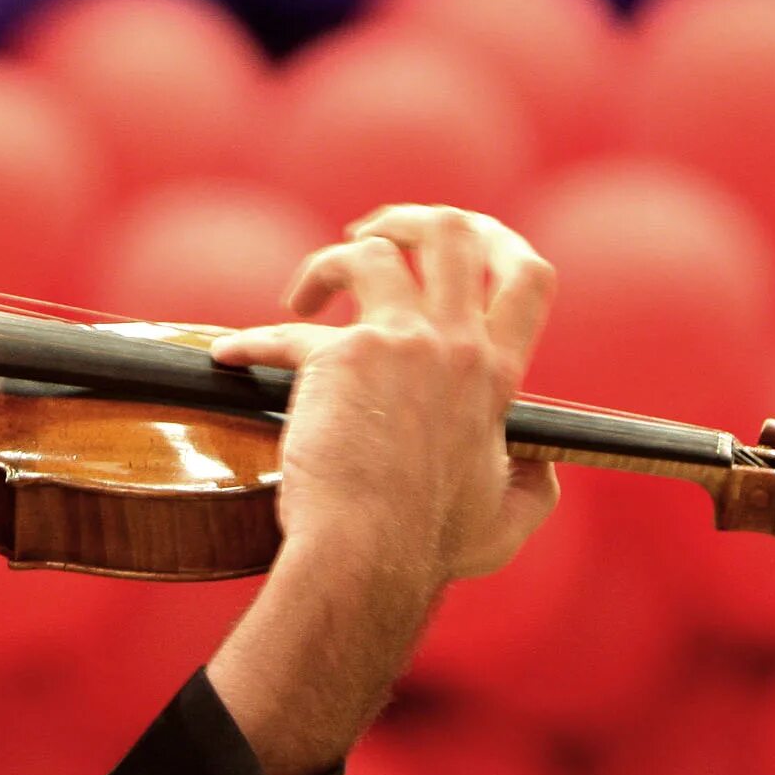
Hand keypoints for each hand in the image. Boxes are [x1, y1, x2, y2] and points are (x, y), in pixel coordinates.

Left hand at [208, 204, 559, 593]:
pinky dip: (250, 343)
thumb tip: (545, 468)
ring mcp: (399, 343)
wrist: (370, 556)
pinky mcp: (339, 357)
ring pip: (371, 252)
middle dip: (408, 219)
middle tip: (370, 237)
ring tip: (300, 299)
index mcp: (498, 376)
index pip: (528, 276)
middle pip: (451, 231)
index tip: (457, 243)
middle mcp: (455, 345)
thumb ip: (537, 486)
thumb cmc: (428, 547)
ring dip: (327, 264)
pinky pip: (286, 331)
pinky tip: (229, 358)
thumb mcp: (510, 520)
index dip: (497, 241)